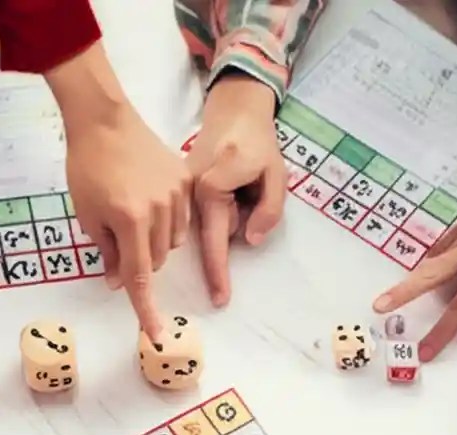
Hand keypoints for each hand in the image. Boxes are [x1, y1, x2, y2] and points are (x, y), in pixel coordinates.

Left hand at [47, 44, 190, 339]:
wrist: (104, 120)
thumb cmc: (87, 167)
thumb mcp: (87, 215)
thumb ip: (106, 252)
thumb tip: (117, 282)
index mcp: (130, 220)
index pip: (141, 277)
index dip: (147, 309)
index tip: (157, 334)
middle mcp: (159, 210)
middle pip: (157, 259)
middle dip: (139, 260)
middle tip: (117, 238)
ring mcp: (176, 193)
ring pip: (172, 241)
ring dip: (154, 241)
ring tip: (131, 213)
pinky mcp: (184, 179)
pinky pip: (182, 217)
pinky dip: (167, 221)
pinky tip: (147, 200)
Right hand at [186, 75, 285, 305]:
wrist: (234, 111)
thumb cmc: (257, 141)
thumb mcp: (276, 175)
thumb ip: (268, 211)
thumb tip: (250, 240)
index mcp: (211, 189)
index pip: (215, 243)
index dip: (219, 274)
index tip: (219, 300)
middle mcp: (189, 193)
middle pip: (213, 233)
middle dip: (237, 217)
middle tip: (249, 184)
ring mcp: (181, 191)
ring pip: (209, 223)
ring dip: (231, 209)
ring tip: (242, 179)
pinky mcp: (180, 188)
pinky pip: (202, 212)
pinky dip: (222, 204)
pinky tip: (231, 178)